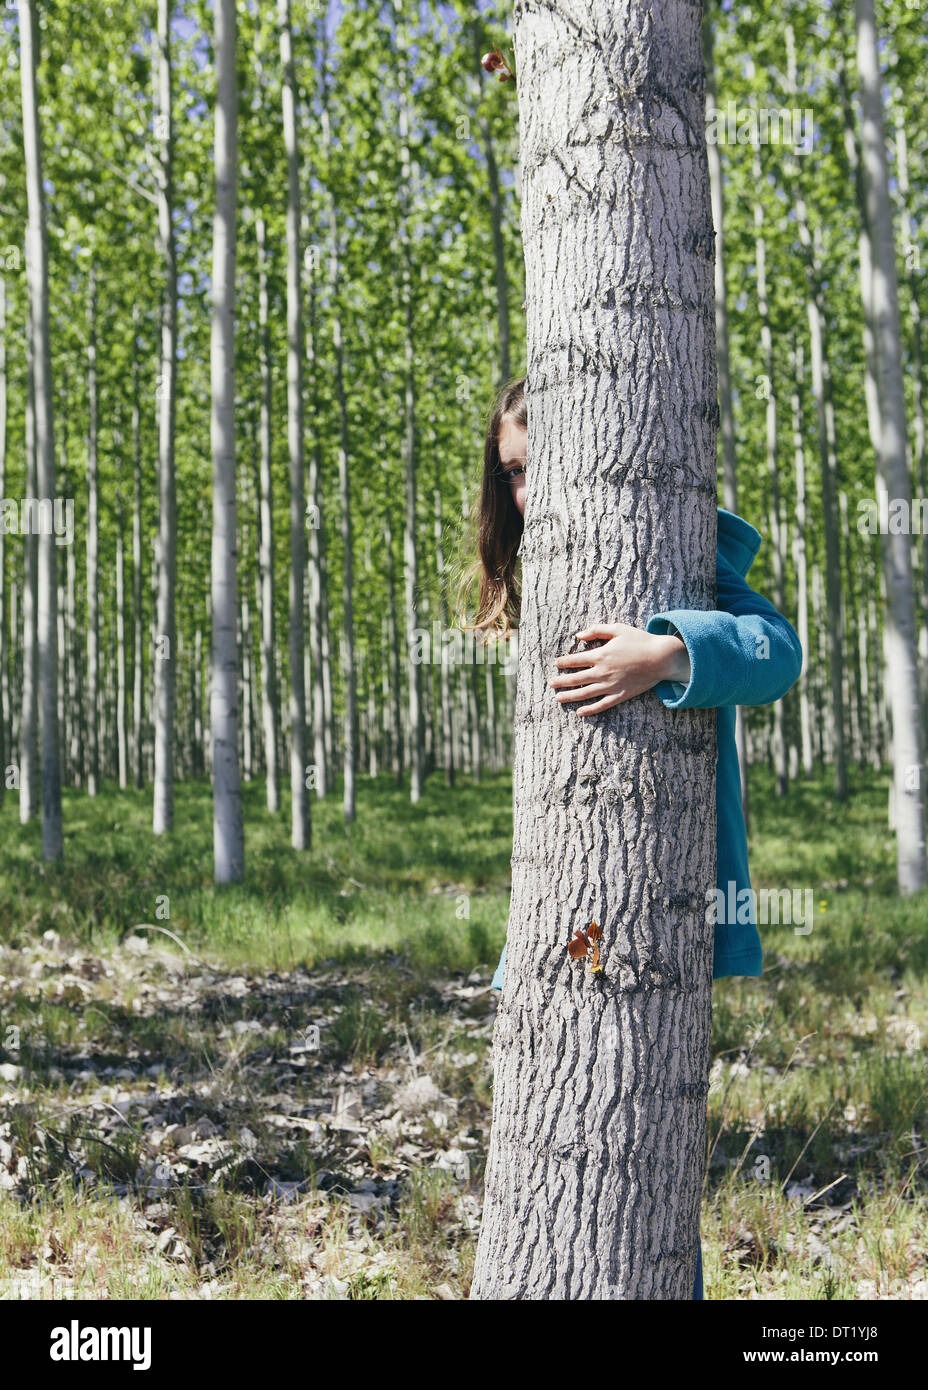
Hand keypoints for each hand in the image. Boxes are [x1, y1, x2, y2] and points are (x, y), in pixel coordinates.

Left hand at [549, 622, 689, 715]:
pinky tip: (580, 712)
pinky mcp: (621, 695)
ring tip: (558, 698)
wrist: (661, 657)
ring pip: (585, 693)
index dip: (563, 662)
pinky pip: (602, 705)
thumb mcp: (617, 629)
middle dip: (561, 681)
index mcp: (600, 655)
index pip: (575, 660)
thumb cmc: (640, 640)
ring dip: (570, 696)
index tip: (556, 664)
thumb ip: (596, 630)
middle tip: (550, 683)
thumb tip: (578, 636)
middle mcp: (602, 672)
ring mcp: (611, 685)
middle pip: (576, 679)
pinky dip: (590, 709)